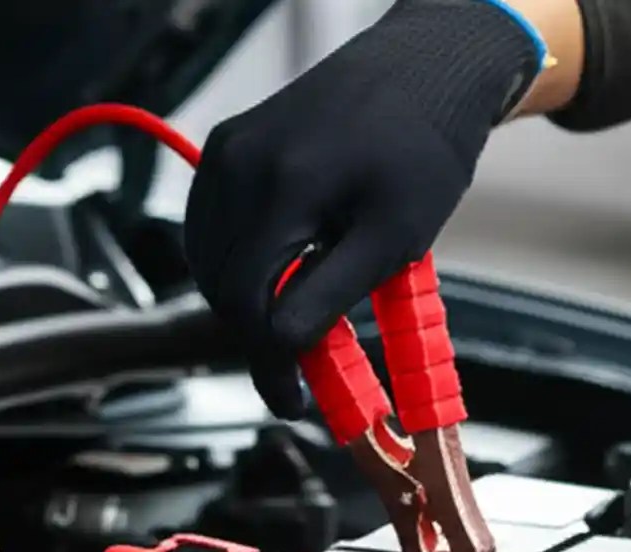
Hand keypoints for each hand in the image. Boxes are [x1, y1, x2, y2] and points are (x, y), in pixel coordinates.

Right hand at [183, 0, 556, 417]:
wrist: (422, 72)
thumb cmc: (422, 150)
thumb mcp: (393, 237)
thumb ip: (331, 295)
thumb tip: (283, 350)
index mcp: (284, 187)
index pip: (249, 303)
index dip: (268, 364)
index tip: (293, 400)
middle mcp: (240, 165)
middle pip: (220, 285)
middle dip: (257, 334)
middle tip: (302, 365)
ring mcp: (227, 152)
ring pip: (208, 260)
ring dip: (244, 301)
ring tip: (297, 315)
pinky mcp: (227, 145)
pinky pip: (211, 225)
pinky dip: (236, 261)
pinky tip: (277, 271)